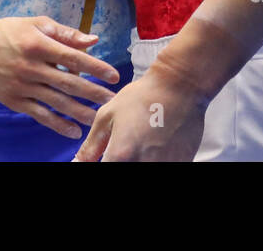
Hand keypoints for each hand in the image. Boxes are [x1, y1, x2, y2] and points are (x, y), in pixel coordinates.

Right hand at [0, 16, 120, 138]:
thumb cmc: (8, 31)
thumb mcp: (36, 24)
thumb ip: (65, 33)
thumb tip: (93, 40)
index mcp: (39, 45)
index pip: (74, 58)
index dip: (95, 67)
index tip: (114, 76)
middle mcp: (32, 67)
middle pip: (69, 83)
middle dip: (93, 93)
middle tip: (112, 101)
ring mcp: (22, 86)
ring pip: (57, 102)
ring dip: (80, 112)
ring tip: (98, 118)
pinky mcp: (14, 100)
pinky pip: (40, 115)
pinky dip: (57, 124)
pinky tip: (73, 130)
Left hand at [73, 66, 207, 161]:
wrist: (178, 87)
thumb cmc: (141, 97)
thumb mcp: (108, 116)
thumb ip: (91, 145)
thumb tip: (79, 163)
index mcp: (120, 154)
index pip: (104, 171)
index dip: (99, 164)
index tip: (104, 158)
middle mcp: (143, 164)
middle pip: (123, 175)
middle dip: (119, 162)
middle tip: (122, 151)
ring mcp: (165, 166)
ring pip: (144, 171)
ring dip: (137, 161)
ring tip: (140, 145)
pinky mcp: (182, 163)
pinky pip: (163, 168)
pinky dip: (154, 161)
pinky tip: (155, 148)